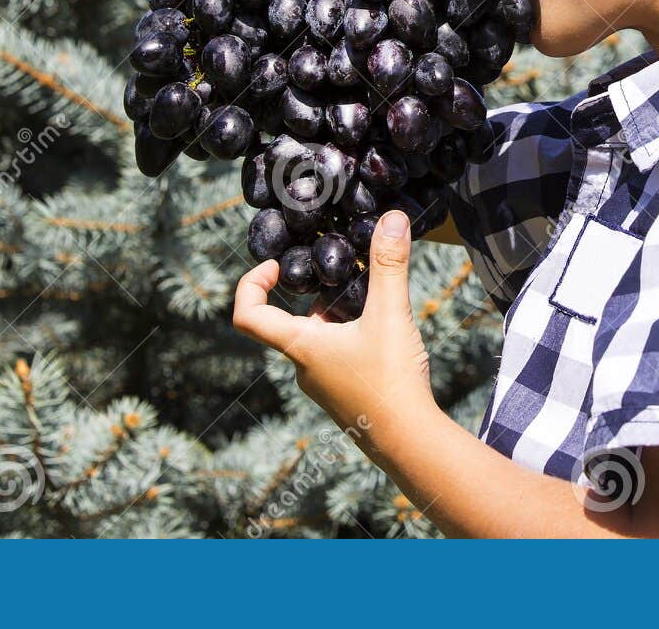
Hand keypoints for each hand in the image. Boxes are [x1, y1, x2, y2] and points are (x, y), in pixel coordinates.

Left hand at [232, 210, 431, 445]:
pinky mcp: (346, 394)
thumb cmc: (390, 382)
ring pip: (319, 337)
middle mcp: (304, 366)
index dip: (251, 284)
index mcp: (300, 346)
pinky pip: (338, 355)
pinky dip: (353, 334)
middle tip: (343, 271)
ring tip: (373, 296)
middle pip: (292, 320)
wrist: (410, 441)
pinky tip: (386, 330)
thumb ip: (389, 264)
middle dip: (317, 292)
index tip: (276, 266)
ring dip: (339, 313)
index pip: (248, 315)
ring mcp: (324, 384)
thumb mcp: (390, 314)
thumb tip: (392, 218)